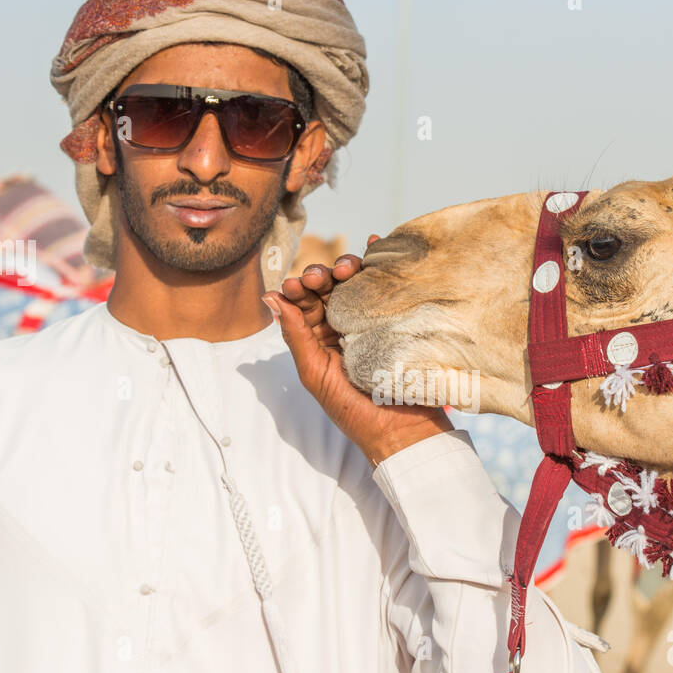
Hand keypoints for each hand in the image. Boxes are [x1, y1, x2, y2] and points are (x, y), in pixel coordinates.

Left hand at [262, 235, 452, 466]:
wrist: (403, 430)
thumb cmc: (354, 410)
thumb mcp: (316, 374)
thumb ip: (295, 335)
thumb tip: (269, 297)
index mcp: (320, 338)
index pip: (305, 303)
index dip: (299, 289)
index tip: (295, 286)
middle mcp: (344, 325)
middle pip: (330, 288)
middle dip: (321, 276)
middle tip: (318, 277)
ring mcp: (372, 319)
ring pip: (356, 283)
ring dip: (347, 268)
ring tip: (345, 268)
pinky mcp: (398, 316)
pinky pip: (388, 285)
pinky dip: (380, 261)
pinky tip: (374, 242)